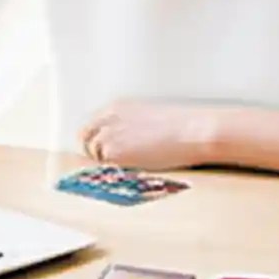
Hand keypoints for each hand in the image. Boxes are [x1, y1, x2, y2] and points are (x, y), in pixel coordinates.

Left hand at [78, 100, 220, 170]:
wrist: (192, 131)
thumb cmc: (182, 125)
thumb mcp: (149, 117)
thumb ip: (129, 126)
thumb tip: (126, 141)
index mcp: (117, 107)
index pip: (92, 124)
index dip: (96, 139)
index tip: (101, 149)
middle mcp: (108, 119)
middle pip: (85, 138)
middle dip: (93, 151)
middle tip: (106, 165)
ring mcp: (109, 135)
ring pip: (95, 155)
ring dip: (106, 163)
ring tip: (126, 169)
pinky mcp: (115, 153)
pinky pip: (105, 167)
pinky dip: (113, 171)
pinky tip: (131, 171)